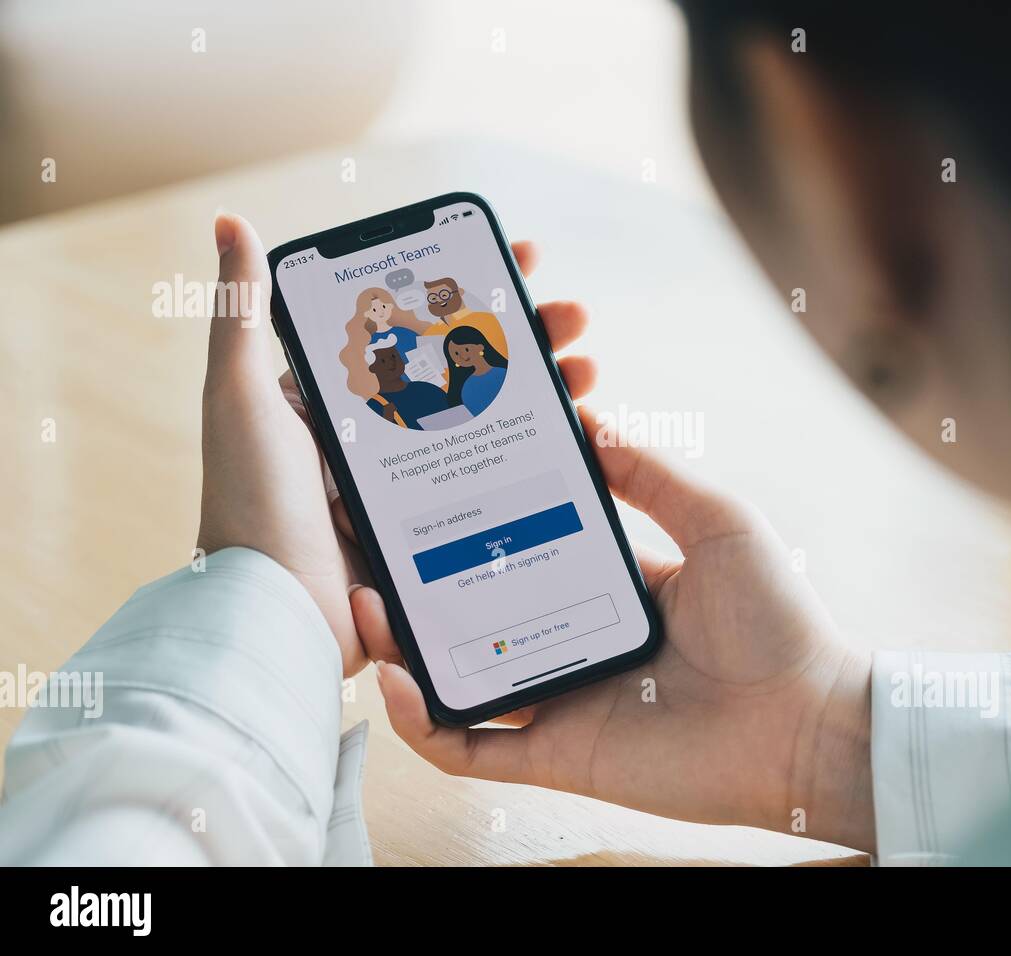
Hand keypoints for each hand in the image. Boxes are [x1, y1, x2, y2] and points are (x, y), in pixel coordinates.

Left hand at [196, 212, 596, 676]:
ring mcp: (414, 490)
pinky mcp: (440, 537)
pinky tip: (577, 436)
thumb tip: (232, 221)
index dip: (472, 291)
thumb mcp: (240, 397)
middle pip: (469, 373)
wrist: (276, 618)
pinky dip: (539, 458)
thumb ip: (241, 311)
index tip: (521, 261)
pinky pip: (497, 488)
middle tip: (574, 317)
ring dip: (546, 393)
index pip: (417, 327)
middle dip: (528, 338)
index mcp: (338, 401)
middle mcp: (380, 440)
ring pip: (492, 427)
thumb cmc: (251, 503)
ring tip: (588, 371)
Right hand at [354, 410, 875, 850]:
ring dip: (399, 643)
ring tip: (363, 601)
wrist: (811, 723)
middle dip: (413, 577)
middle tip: (367, 535)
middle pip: (470, 607)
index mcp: (605, 582)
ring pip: (454, 674)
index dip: (468, 515)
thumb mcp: (717, 519)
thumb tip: (587, 417)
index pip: (517, 544)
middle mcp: (572, 636)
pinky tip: (395, 680)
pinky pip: (468, 746)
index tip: (425, 475)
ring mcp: (560, 698)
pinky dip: (422, 723)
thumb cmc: (779, 619)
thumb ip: (651, 472)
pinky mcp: (556, 756)